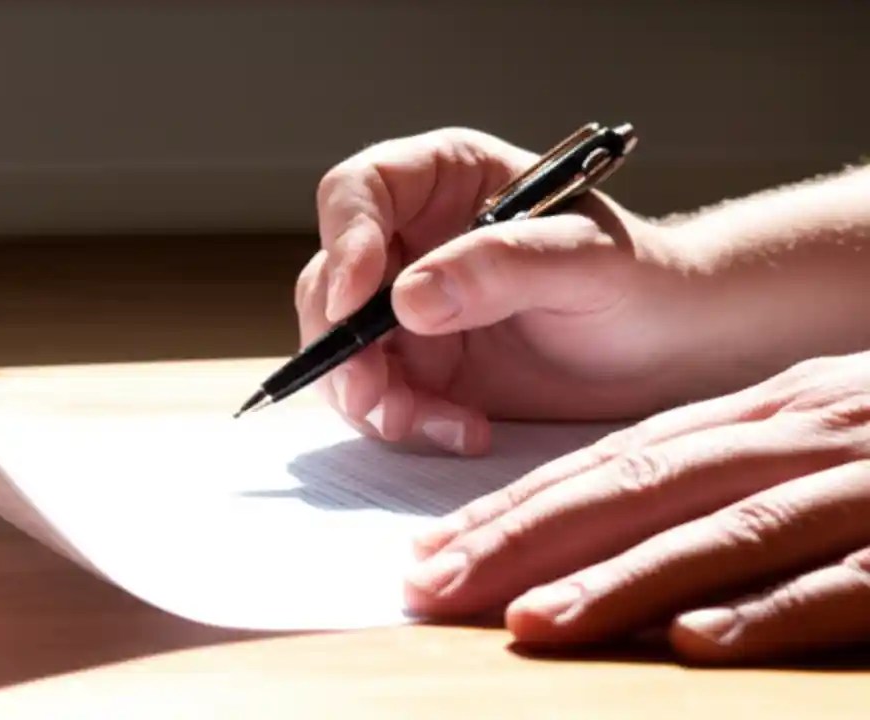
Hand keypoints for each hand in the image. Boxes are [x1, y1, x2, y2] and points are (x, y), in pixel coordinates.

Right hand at [296, 127, 705, 454]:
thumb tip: (410, 299)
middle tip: (368, 391)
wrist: (668, 352)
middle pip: (332, 278)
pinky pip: (378, 395)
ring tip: (423, 420)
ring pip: (342, 345)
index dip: (345, 240)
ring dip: (366, 391)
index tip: (359, 300)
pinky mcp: (419, 367)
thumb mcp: (585, 264)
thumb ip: (502, 268)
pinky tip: (463, 429)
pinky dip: (404, 420)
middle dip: (341, 341)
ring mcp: (409, 307)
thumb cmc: (641, 283)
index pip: (359, 191)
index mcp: (444, 182)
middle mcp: (411, 240)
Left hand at [406, 351, 869, 663]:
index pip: (610, 461)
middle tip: (431, 587)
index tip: (430, 551)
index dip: (514, 507)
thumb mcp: (812, 433)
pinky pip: (853, 578)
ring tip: (532, 622)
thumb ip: (721, 469)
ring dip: (621, 579)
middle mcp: (798, 437)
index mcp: (761, 415)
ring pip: (725, 531)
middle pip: (637, 488)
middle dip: (525, 541)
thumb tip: (613, 530)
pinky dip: (775, 607)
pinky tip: (702, 640)